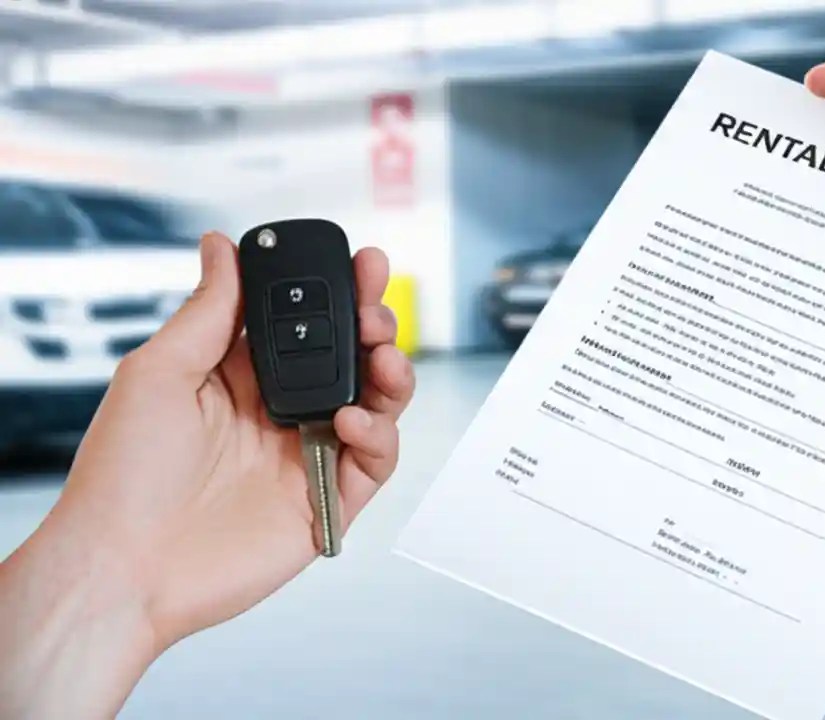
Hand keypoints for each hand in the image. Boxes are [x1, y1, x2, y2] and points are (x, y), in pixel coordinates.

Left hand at [1, 232, 414, 716]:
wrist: (124, 567)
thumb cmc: (123, 476)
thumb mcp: (159, 372)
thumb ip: (208, 310)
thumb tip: (222, 246)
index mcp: (242, 377)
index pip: (307, 322)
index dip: (340, 291)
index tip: (360, 262)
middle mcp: (281, 414)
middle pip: (353, 359)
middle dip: (377, 327)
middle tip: (377, 312)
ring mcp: (308, 457)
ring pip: (378, 405)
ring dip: (393, 375)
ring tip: (385, 360)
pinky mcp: (329, 503)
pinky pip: (377, 462)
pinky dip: (380, 437)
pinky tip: (353, 422)